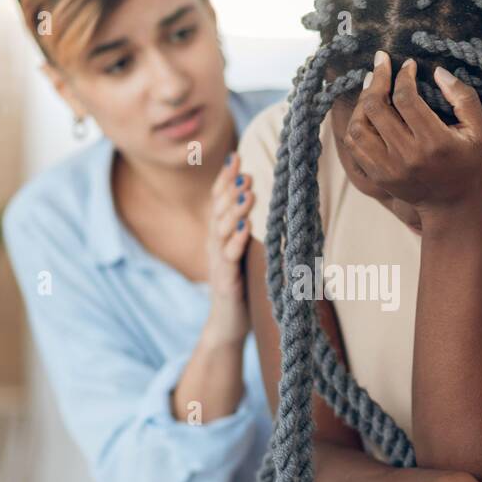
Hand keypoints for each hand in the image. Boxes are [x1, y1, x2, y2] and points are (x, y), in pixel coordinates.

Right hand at [204, 152, 254, 344]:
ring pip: (222, 231)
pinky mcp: (225, 282)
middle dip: (230, 189)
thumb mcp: (244, 252)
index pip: (219, 201)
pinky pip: (229, 259)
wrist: (228, 325)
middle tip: (244, 171)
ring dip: (234, 210)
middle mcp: (214, 246)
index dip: (225, 179)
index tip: (237, 157)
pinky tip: (246, 229)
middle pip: (218, 211)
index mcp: (219, 236)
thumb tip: (266, 199)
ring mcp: (218, 263)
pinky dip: (236, 242)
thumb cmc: (242, 286)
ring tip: (247, 192)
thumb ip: (249, 229)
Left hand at [342, 51, 481, 220]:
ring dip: (362, 101)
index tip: (408, 65)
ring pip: (359, 126)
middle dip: (377, 79)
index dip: (403, 76)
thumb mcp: (480, 130)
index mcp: (434, 142)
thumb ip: (463, 98)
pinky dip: (356, 123)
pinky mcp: (378, 175)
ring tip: (372, 85)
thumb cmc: (469, 164)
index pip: (406, 99)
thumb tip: (438, 72)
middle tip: (381, 63)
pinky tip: (365, 110)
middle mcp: (408, 155)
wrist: (452, 205)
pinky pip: (354, 145)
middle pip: (376, 108)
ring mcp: (388, 167)